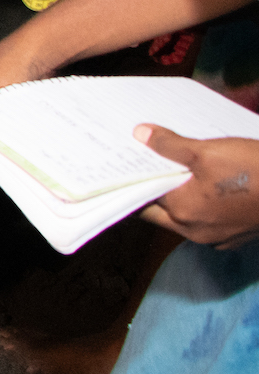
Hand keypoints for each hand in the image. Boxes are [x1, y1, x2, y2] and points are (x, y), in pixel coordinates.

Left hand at [136, 127, 258, 247]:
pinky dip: (201, 207)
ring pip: (184, 218)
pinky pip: (207, 222)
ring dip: (179, 198)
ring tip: (176, 172)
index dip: (135, 179)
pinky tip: (206, 186)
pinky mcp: (236, 237)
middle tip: (148, 166)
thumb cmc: (254, 171)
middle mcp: (195, 232)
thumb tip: (140, 134)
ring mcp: (217, 238)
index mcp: (182, 212)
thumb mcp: (208, 151)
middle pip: (160, 212)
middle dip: (154, 190)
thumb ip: (169, 145)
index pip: (144, 196)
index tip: (128, 164)